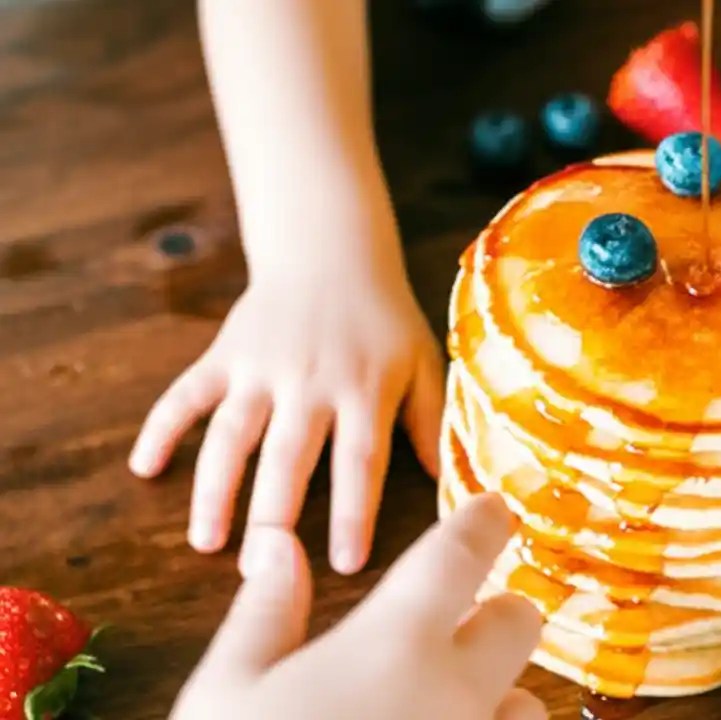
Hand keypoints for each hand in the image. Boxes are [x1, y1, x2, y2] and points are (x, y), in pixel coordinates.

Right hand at [129, 240, 443, 573]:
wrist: (330, 250)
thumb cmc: (384, 318)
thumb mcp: (422, 361)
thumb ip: (430, 421)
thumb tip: (450, 485)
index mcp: (364, 389)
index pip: (360, 461)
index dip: (353, 514)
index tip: (343, 565)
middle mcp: (310, 382)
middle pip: (288, 457)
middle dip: (273, 515)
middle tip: (261, 571)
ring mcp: (261, 368)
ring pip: (231, 435)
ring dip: (214, 489)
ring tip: (206, 541)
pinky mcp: (224, 354)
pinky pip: (186, 394)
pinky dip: (162, 427)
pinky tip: (144, 468)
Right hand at [171, 494, 546, 719]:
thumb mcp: (226, 692)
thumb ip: (264, 614)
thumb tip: (278, 547)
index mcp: (396, 641)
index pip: (465, 552)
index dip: (483, 522)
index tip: (490, 511)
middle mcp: (458, 690)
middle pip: (521, 621)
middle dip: (494, 616)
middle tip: (449, 631)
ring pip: (527, 704)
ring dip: (495, 700)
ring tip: (434, 714)